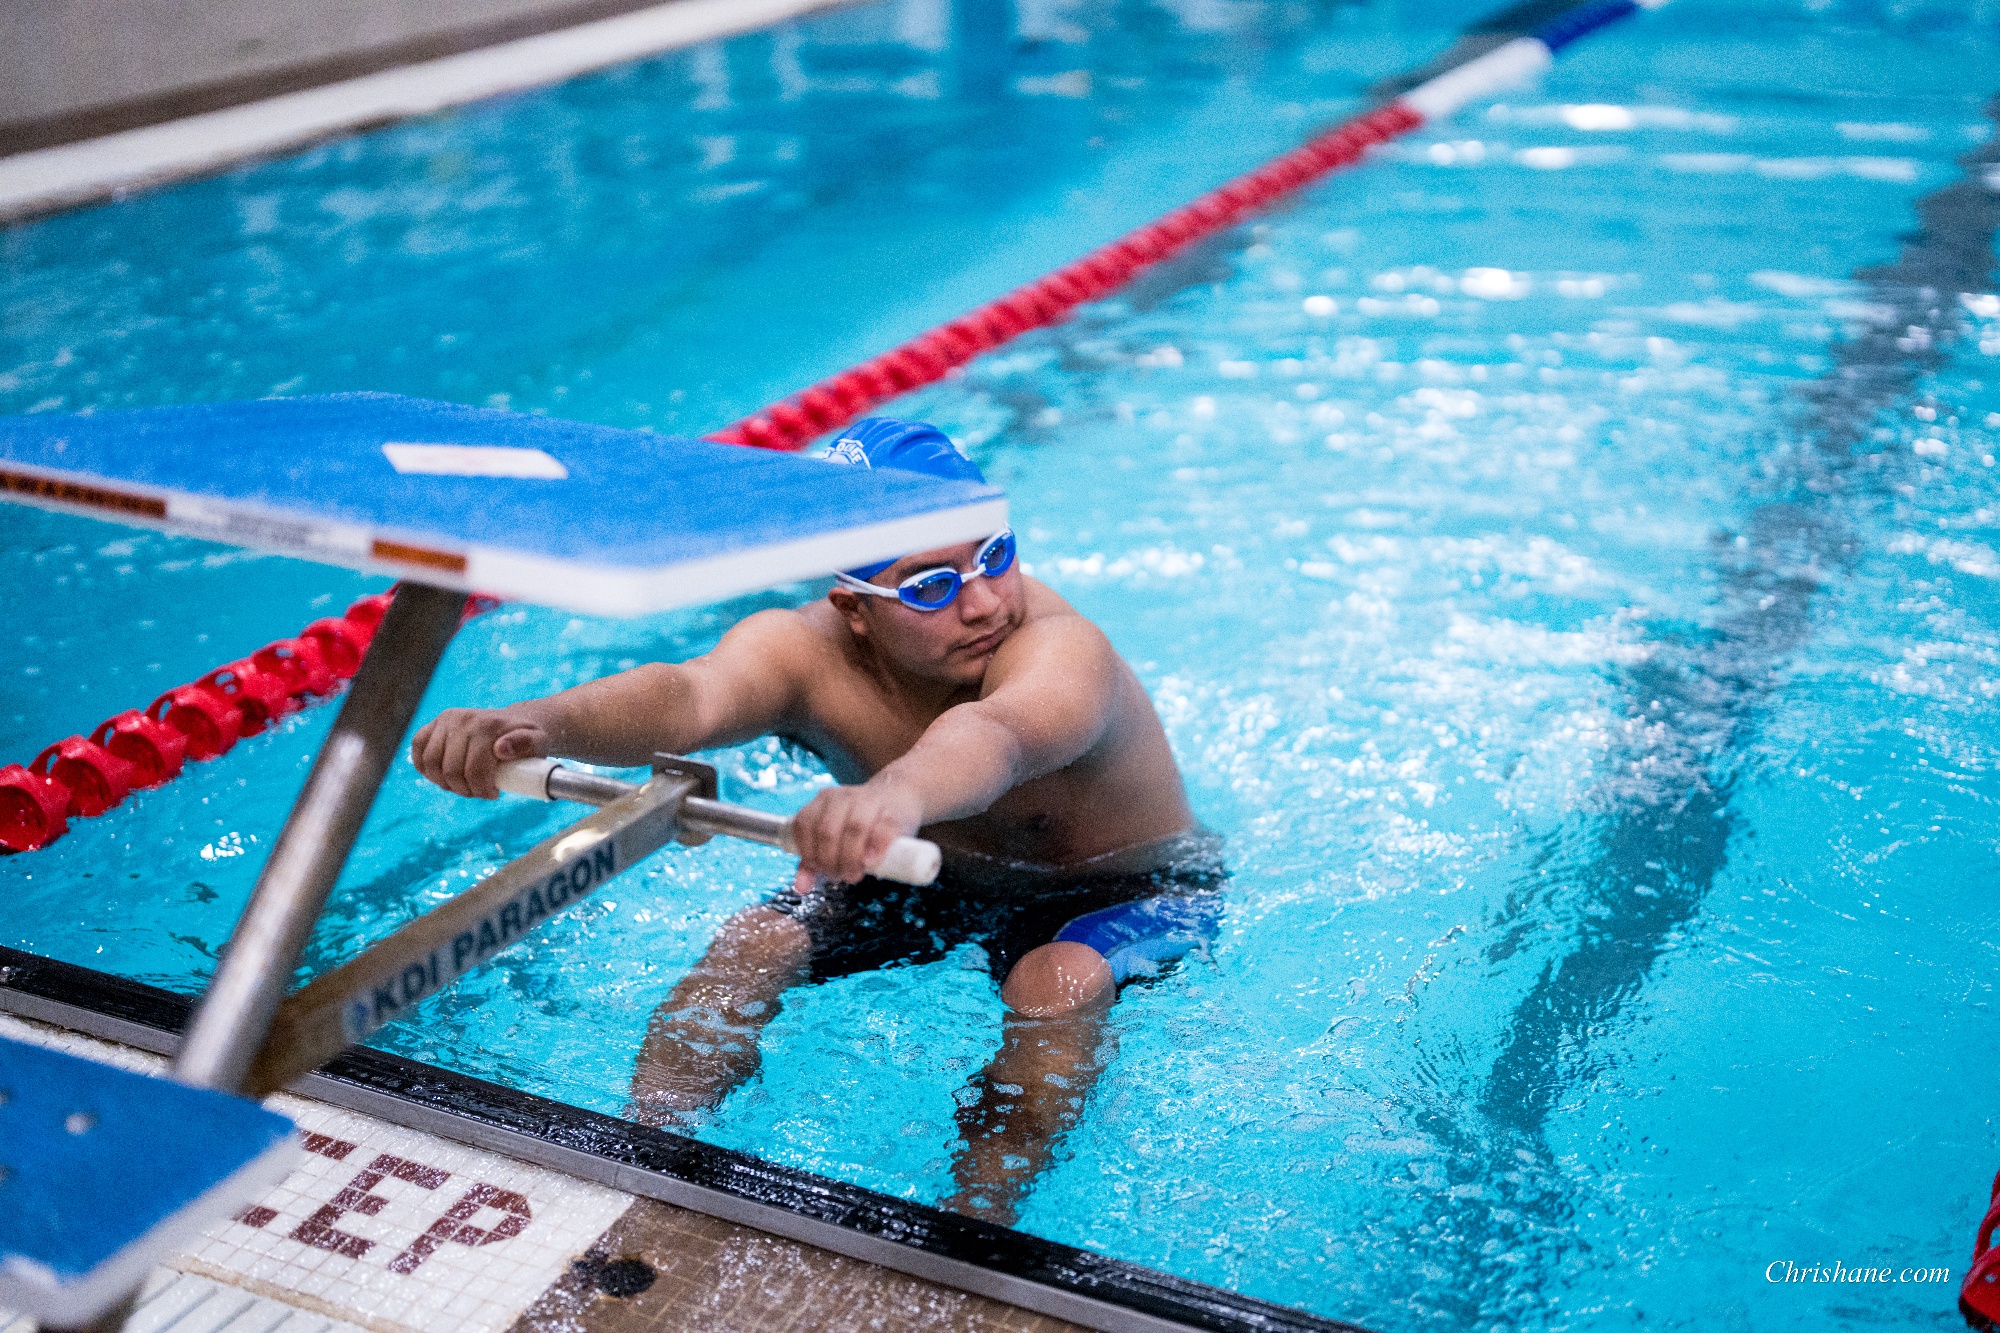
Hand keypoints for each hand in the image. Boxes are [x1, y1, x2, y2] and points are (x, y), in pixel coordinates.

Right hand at [410, 708, 548, 797]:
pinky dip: (424, 766)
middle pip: (451, 770)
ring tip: (462, 786)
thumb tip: (500, 749)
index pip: (474, 769)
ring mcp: (446, 720)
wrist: (516, 722)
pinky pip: (417, 747)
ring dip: (444, 782)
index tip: (493, 794)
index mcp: (487, 725)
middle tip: (478, 792)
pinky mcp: (434, 724)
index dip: (481, 789)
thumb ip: (527, 744)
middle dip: (464, 789)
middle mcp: (463, 719)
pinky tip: (440, 776)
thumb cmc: (528, 738)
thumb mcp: (538, 742)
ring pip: (430, 763)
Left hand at [790, 776, 924, 883]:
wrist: (901, 796)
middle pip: (828, 831)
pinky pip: (883, 828)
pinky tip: (871, 861)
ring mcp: (869, 800)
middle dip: (830, 861)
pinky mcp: (894, 812)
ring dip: (851, 858)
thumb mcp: (835, 836)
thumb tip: (800, 887)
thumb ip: (816, 859)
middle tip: (840, 876)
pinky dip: (875, 847)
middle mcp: (843, 797)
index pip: (804, 825)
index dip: (809, 853)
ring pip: (855, 827)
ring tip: (854, 874)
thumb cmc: (863, 821)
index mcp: (823, 800)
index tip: (820, 870)